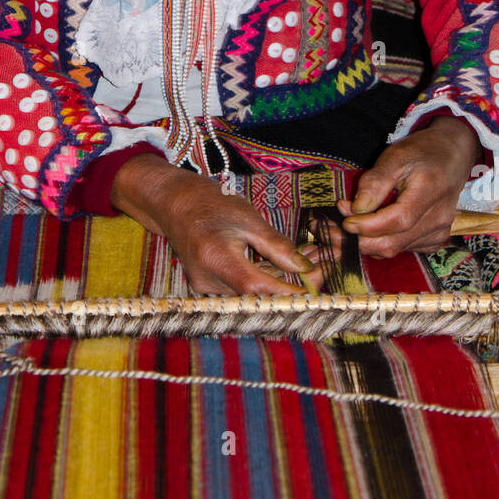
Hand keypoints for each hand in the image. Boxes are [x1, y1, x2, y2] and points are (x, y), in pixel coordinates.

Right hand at [111, 153, 322, 295]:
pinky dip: (266, 278)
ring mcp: (206, 286)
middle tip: (324, 266)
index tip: (317, 289)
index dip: (289, 293)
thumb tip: (304, 267)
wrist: (175, 204)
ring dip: (283, 280)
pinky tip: (288, 265)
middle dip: (294, 284)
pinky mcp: (209, 286)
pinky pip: (244, 288)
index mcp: (217, 259)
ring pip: (254, 293)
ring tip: (312, 259)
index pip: (258, 288)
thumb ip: (276, 246)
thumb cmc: (211, 204)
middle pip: (259, 295)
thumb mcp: (248, 218)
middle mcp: (208, 280)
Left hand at [335, 114, 481, 256]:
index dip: (367, 225)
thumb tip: (355, 209)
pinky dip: (380, 243)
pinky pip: (402, 249)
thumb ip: (376, 181)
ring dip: (365, 244)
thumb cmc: (422, 152)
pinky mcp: (434, 239)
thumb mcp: (396, 155)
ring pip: (394, 250)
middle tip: (331, 228)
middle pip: (393, 243)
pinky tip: (366, 230)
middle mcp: (438, 219)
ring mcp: (438, 232)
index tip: (344, 219)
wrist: (452, 156)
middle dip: (357, 240)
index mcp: (431, 192)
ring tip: (342, 228)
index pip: (397, 221)